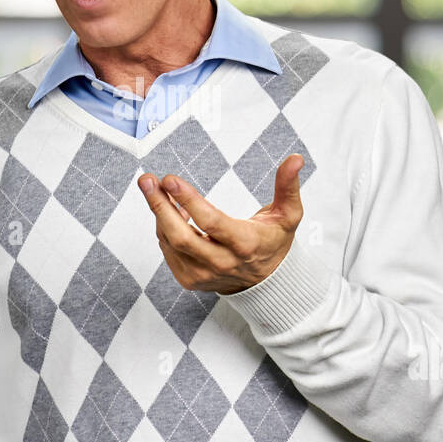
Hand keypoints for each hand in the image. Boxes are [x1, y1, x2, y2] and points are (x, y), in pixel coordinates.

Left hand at [137, 154, 304, 294]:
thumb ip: (288, 186)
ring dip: (159, 213)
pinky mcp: (190, 279)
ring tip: (156, 189)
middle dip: (159, 205)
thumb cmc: (273, 242)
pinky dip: (164, 228)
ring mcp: (203, 274)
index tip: (170, 179)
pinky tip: (169, 211)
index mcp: (245, 244)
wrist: (265, 282)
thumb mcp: (287, 215)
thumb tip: (295, 159)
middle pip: (181, 236)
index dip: (188, 200)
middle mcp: (221, 263)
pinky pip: (168, 251)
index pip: (211, 222)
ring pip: (170, 243)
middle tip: (147, 180)